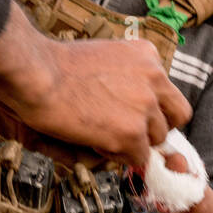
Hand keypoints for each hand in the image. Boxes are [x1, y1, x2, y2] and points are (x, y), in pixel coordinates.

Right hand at [0, 1, 191, 167]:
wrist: (36, 75)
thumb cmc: (56, 66)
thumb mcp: (103, 57)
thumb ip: (126, 77)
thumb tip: (134, 109)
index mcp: (147, 54)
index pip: (168, 90)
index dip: (154, 107)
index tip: (135, 114)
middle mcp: (155, 77)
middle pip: (176, 116)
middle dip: (155, 127)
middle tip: (129, 131)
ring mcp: (145, 107)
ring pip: (156, 140)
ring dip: (134, 143)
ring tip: (101, 132)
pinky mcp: (132, 133)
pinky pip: (138, 158)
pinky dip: (119, 156)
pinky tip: (94, 139)